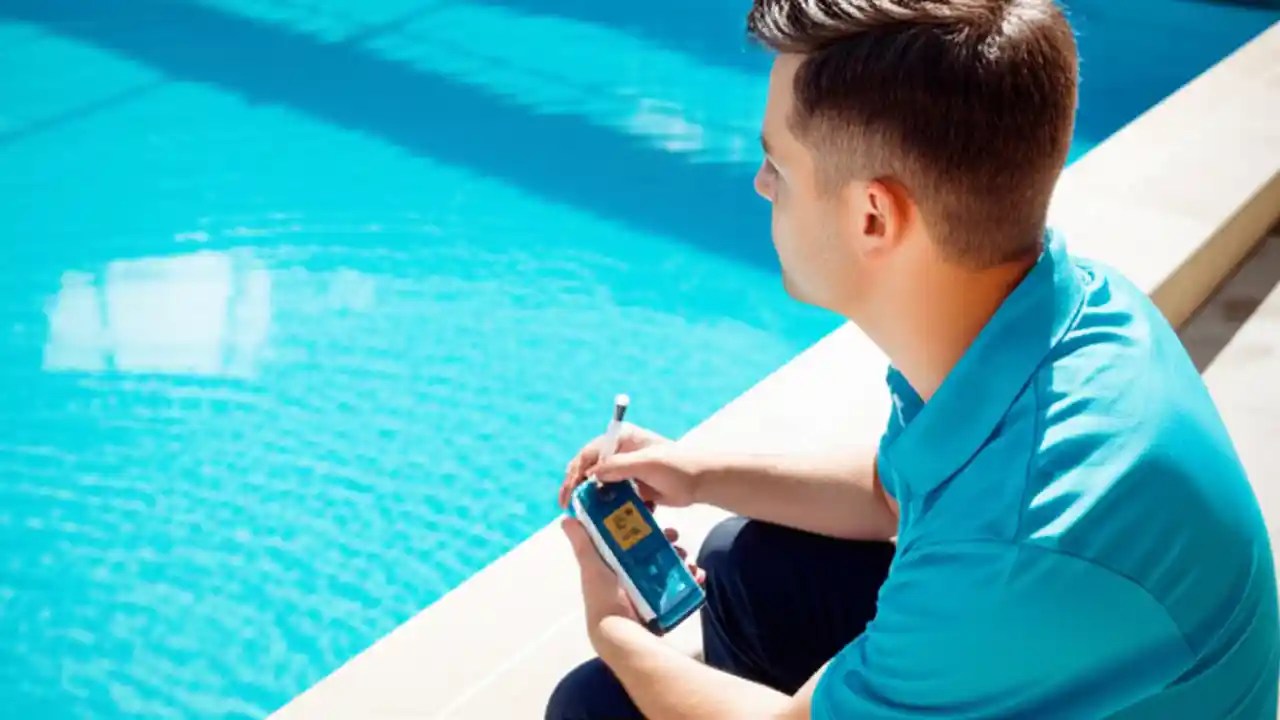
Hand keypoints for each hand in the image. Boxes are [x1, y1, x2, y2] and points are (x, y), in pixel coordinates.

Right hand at [559, 423, 671, 507]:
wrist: (702, 482)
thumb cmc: (678, 467)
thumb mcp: (647, 464)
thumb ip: (619, 466)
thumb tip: (591, 474)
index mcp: (622, 438)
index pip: (590, 453)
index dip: (576, 471)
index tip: (570, 491)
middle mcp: (620, 451)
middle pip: (589, 467)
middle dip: (577, 485)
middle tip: (567, 505)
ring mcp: (625, 469)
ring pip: (598, 484)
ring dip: (589, 497)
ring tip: (578, 513)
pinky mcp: (632, 487)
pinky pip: (612, 496)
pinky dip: (605, 505)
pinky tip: (599, 516)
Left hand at [561, 517, 703, 641]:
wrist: (621, 637)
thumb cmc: (604, 600)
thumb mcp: (592, 568)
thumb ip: (583, 544)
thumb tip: (566, 519)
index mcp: (615, 565)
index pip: (632, 538)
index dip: (644, 525)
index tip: (654, 515)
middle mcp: (633, 576)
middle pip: (655, 550)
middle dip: (668, 542)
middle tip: (676, 538)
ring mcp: (650, 590)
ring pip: (671, 566)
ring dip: (682, 559)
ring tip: (689, 560)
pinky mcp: (664, 603)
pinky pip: (682, 586)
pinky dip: (692, 579)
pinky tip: (698, 576)